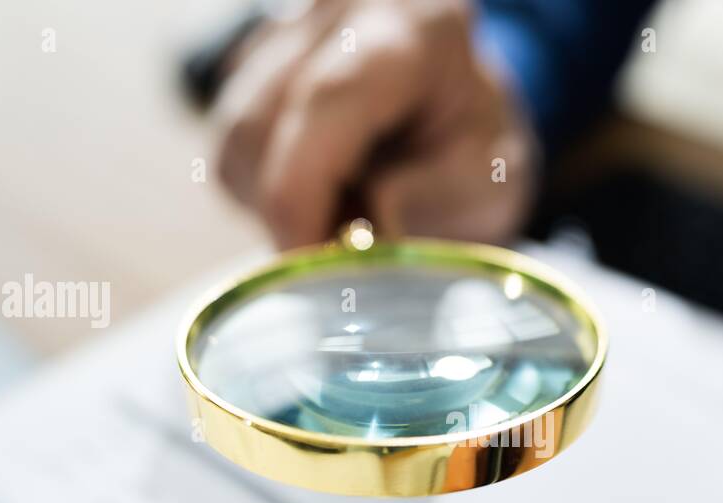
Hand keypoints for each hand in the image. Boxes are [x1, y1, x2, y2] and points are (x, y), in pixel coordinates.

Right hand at [214, 0, 536, 247]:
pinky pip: (231, 147)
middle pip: (261, 118)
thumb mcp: (491, 180)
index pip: (328, 99)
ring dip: (270, 203)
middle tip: (334, 257)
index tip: (307, 258)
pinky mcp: (254, 65)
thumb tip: (363, 228)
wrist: (461, 117)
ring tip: (334, 223)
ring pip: (235, 137)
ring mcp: (287, 31)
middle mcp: (339, 12)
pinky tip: (315, 198)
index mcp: (413, 30)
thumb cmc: (479, 150)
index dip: (302, 188)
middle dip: (287, 207)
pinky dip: (262, 192)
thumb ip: (436, 194)